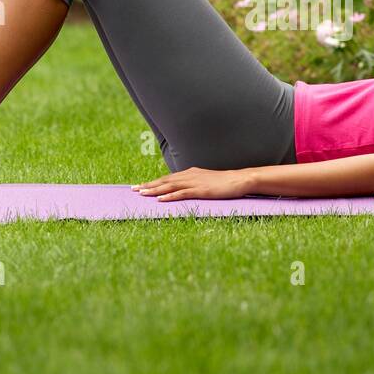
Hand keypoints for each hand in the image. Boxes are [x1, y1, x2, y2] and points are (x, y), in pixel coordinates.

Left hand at [131, 166, 252, 200]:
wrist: (239, 180)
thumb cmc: (225, 183)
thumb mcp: (207, 181)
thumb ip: (195, 183)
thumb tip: (186, 189)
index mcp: (190, 173)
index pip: (168, 178)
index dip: (154, 182)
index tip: (141, 186)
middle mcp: (190, 175)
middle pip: (165, 181)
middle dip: (149, 185)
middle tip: (134, 189)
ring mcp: (195, 183)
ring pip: (170, 186)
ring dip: (155, 190)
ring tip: (142, 193)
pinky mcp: (200, 190)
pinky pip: (182, 194)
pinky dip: (170, 196)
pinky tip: (161, 200)